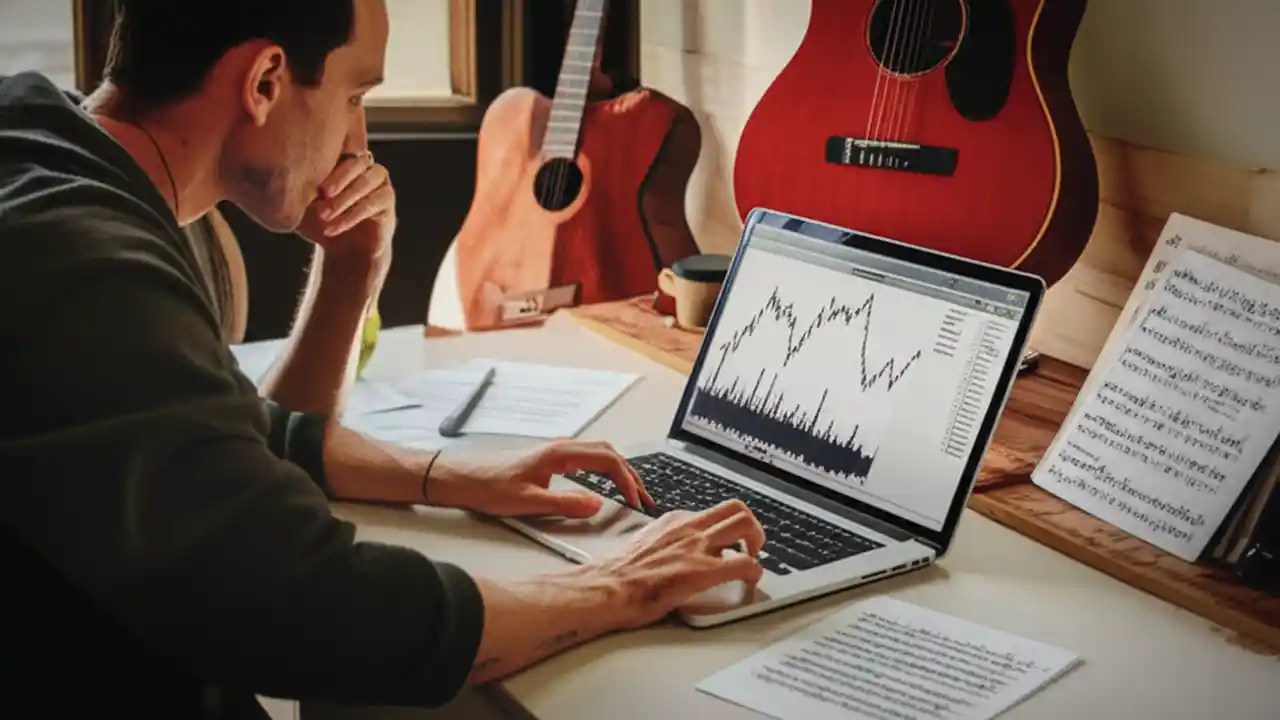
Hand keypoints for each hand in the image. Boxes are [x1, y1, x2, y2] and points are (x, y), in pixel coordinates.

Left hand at [298, 151, 395, 293]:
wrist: (345, 252)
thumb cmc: (321, 222)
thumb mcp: (300, 204)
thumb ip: (289, 188)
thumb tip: (261, 173)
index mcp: (345, 161)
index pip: (343, 150)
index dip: (330, 163)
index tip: (313, 181)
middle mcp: (367, 168)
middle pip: (360, 163)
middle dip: (339, 179)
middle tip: (321, 193)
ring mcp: (380, 185)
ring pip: (368, 184)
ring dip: (344, 200)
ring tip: (324, 215)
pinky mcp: (387, 204)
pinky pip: (372, 205)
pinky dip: (351, 217)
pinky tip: (333, 228)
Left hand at [425, 439, 655, 517]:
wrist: (462, 478)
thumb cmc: (488, 487)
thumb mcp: (528, 502)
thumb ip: (565, 504)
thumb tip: (598, 504)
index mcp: (560, 453)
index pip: (607, 461)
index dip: (627, 481)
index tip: (636, 501)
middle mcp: (561, 447)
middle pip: (609, 453)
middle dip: (631, 475)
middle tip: (645, 498)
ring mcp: (556, 451)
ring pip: (600, 453)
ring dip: (620, 471)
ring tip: (633, 491)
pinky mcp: (550, 458)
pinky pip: (588, 458)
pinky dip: (605, 470)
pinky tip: (605, 483)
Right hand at [587, 499, 766, 629]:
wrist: (604, 588)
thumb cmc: (616, 575)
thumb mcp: (644, 545)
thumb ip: (666, 543)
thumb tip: (676, 553)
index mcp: (673, 520)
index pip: (711, 512)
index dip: (725, 527)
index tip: (730, 540)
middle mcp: (688, 527)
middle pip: (736, 508)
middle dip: (751, 526)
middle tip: (752, 545)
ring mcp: (697, 547)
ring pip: (745, 524)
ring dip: (757, 542)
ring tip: (753, 560)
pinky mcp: (702, 571)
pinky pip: (745, 564)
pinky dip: (754, 573)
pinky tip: (749, 583)